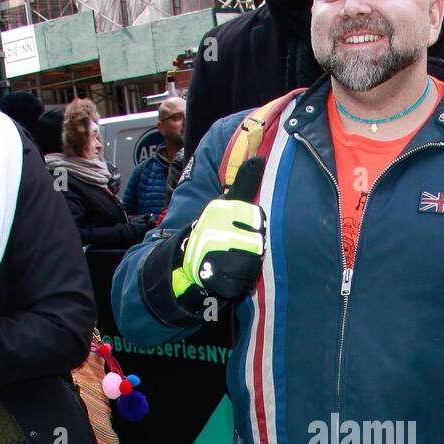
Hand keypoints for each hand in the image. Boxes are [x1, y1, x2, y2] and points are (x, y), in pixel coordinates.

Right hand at [171, 157, 265, 310]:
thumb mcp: (226, 204)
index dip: (256, 230)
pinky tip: (230, 277)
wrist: (184, 261)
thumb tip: (259, 159)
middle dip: (252, 252)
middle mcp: (216, 228)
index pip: (257, 220)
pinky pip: (240, 283)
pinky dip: (238, 283)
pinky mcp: (211, 275)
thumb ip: (244, 184)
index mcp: (221, 210)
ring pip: (251, 266)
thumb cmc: (213, 230)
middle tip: (240, 252)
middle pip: (257, 246)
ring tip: (236, 264)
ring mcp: (213, 253)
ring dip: (247, 269)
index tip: (247, 232)